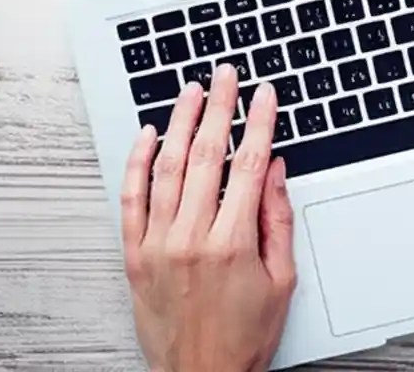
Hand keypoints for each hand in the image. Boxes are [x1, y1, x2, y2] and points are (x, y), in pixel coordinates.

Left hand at [121, 65, 296, 371]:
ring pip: (165, 169)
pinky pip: (131, 200)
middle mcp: (191, 238)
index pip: (248, 166)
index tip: (265, 96)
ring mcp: (158, 246)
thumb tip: (275, 172)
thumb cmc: (243, 336)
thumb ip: (278, 221)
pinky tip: (145, 136)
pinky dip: (137, 163)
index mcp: (232, 243)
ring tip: (190, 92)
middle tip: (226, 76)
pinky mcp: (135, 257)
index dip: (258, 123)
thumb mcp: (282, 281)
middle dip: (219, 109)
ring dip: (178, 123)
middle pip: (206, 156)